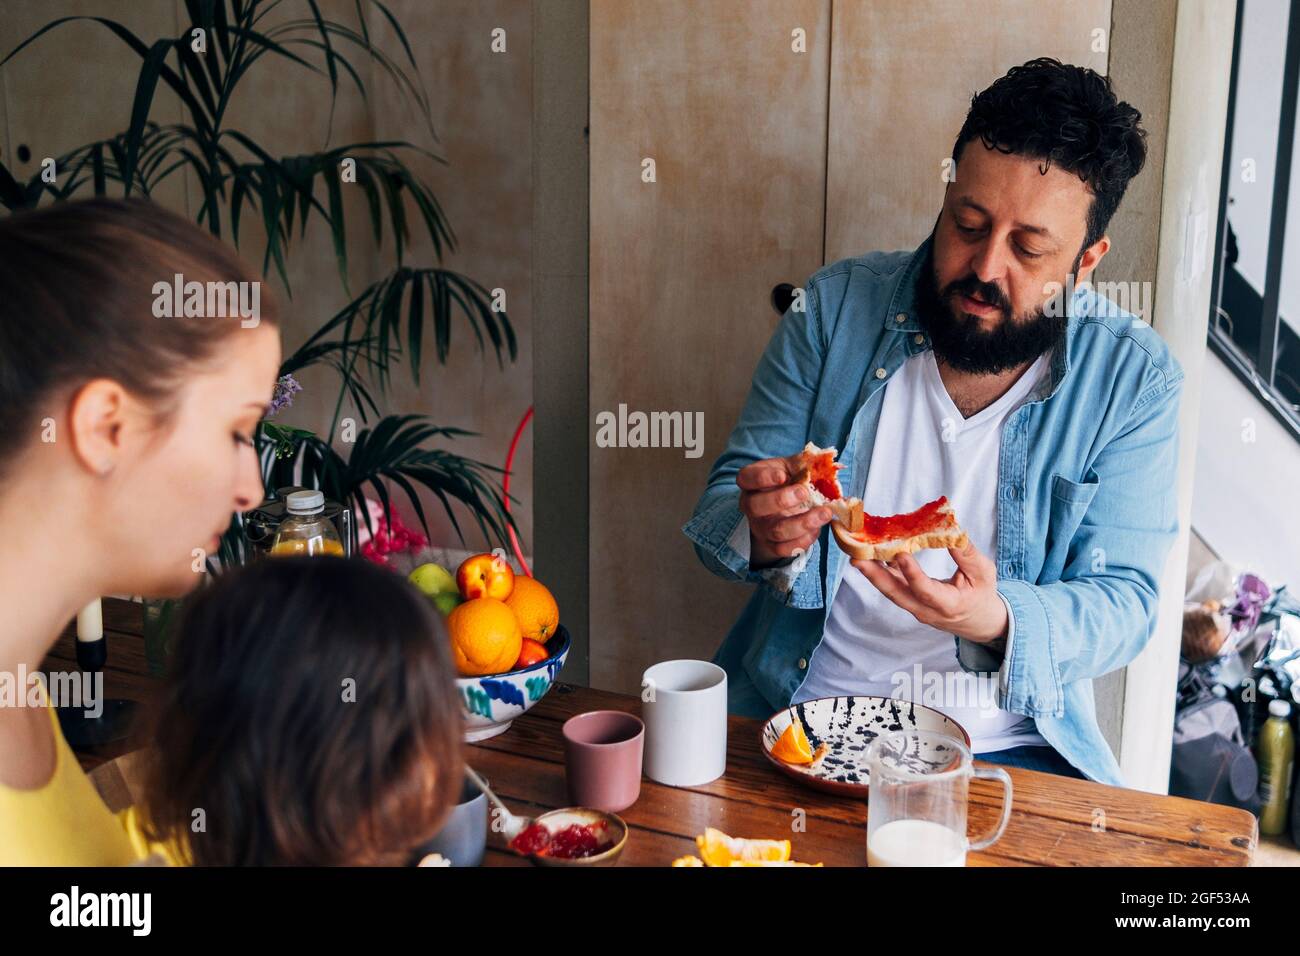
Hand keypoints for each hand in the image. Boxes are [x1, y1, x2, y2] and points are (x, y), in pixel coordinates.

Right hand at [736, 455, 831, 566]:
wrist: (784, 507)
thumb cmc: (788, 482)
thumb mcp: (792, 467)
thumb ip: (805, 463)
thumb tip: (826, 462)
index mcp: (751, 482)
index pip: (747, 478)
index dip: (762, 478)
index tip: (782, 475)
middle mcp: (751, 506)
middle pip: (756, 506)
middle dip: (781, 500)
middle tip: (804, 492)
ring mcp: (761, 527)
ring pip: (776, 530)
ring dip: (803, 522)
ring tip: (824, 512)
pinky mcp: (772, 545)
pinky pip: (785, 549)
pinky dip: (805, 540)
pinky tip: (818, 528)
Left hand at [851, 540, 1007, 644]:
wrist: (979, 622)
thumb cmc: (982, 595)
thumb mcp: (983, 573)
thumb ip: (966, 553)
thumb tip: (950, 528)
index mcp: (948, 605)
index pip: (925, 591)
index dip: (912, 574)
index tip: (901, 554)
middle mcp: (926, 609)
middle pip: (896, 593)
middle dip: (874, 575)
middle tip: (857, 557)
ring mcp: (915, 606)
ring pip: (889, 589)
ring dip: (871, 571)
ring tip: (855, 552)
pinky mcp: (909, 599)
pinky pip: (892, 584)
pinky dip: (880, 568)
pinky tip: (869, 551)